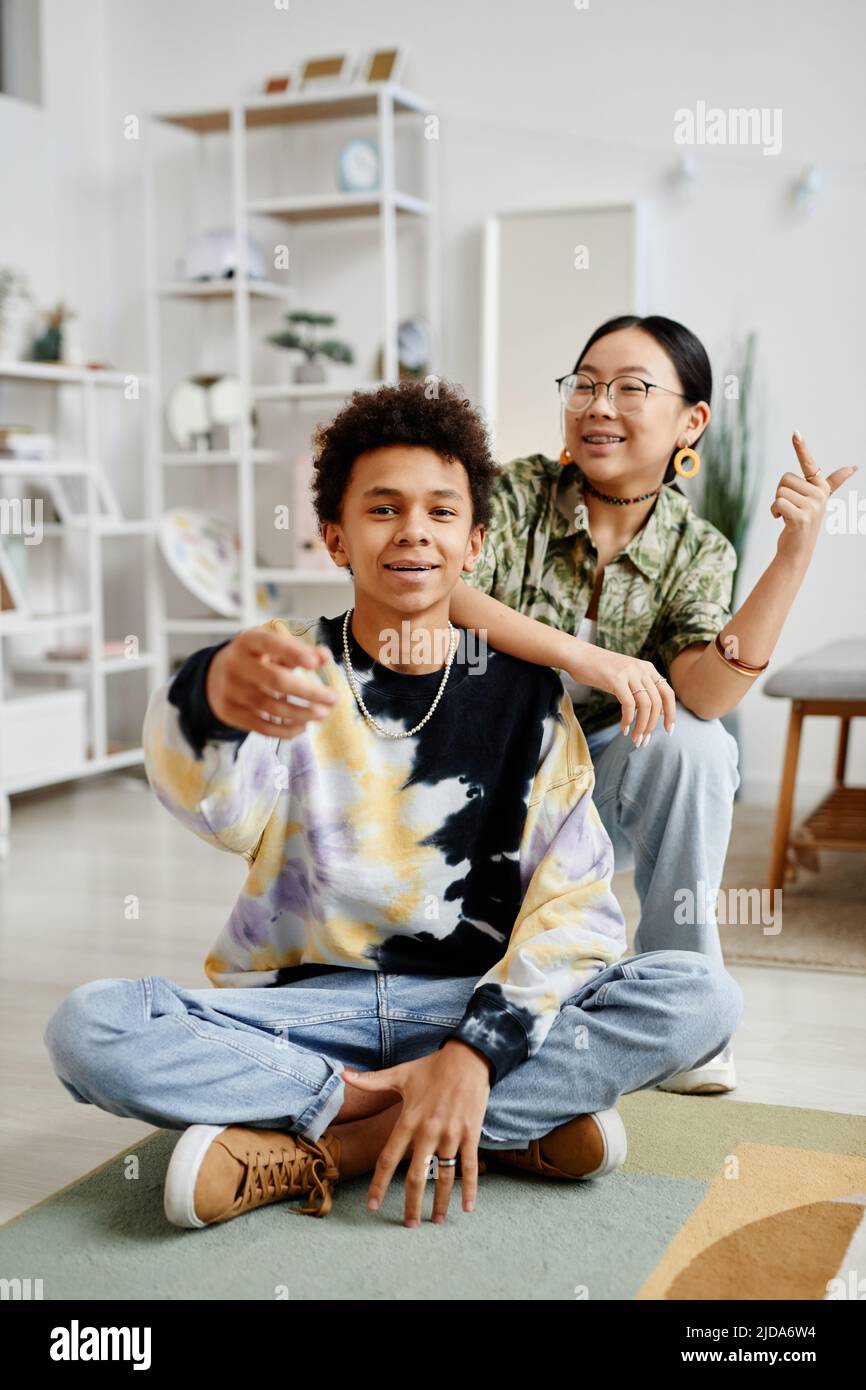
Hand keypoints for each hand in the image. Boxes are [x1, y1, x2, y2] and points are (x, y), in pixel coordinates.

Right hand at [205, 625, 337, 738]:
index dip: (293, 653)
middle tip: (333, 699)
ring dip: (302, 714)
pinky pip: (262, 727)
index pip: (270, 643)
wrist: (217, 676)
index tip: (316, 663)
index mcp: (248, 642)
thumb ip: (299, 650)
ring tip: (323, 714)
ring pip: (272, 708)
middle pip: (276, 681)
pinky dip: (285, 730)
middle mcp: (236, 665)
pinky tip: (303, 727)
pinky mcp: (230, 712)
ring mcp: (232, 691)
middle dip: (309, 692)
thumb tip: (324, 656)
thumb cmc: (256, 658)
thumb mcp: (272, 646)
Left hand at [342, 1040, 490, 1226]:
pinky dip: (469, 1189)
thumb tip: (342, 1075)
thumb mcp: (400, 1074)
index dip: (379, 1184)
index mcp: (408, 1120)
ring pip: (444, 1176)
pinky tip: (467, 1207)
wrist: (468, 1058)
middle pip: (417, 1176)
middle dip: (411, 1204)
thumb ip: (371, 1081)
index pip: (388, 1158)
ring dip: (440, 1202)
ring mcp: (451, 1134)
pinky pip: (470, 1166)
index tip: (373, 1205)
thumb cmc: (432, 1067)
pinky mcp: (471, 1134)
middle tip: (407, 1225)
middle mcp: (429, 1131)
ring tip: (436, 1221)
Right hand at [566, 643, 675, 744]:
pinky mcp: (616, 679)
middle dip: (653, 725)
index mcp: (648, 669)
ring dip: (641, 726)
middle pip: (657, 703)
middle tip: (645, 740)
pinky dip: (628, 719)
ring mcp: (630, 673)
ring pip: (645, 705)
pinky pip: (628, 704)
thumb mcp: (627, 676)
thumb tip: (659, 711)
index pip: (668, 693)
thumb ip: (643, 690)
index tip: (668, 730)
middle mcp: (642, 669)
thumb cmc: (601, 670)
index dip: (671, 714)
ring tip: (635, 739)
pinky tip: (624, 728)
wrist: (579, 655)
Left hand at [771, 433, 856, 566]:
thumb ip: (833, 482)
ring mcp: (812, 506)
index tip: (796, 432)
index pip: (810, 464)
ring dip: (777, 504)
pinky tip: (782, 521)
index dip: (801, 447)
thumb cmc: (803, 521)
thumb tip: (854, 467)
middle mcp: (820, 495)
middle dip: (781, 492)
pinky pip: (778, 503)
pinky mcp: (801, 517)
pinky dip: (775, 512)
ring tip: (787, 515)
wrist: (797, 550)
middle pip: (785, 478)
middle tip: (789, 508)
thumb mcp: (816, 499)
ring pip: (780, 491)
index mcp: (821, 487)